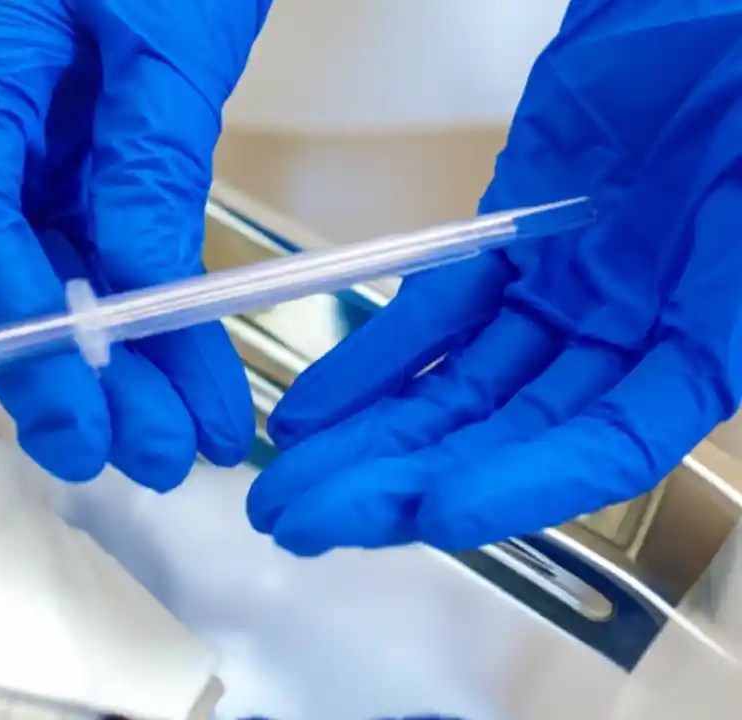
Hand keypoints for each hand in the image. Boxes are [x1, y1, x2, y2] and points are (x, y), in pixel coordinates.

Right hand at [0, 0, 269, 489]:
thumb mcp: (160, 32)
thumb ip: (146, 160)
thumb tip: (140, 283)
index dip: (8, 304)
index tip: (70, 379)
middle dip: (64, 376)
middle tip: (128, 450)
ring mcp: (32, 158)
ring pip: (57, 292)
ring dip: (121, 375)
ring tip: (183, 443)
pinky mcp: (88, 175)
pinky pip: (109, 267)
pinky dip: (156, 328)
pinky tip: (198, 389)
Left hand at [248, 2, 741, 554]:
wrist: (704, 7)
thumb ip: (731, 299)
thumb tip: (696, 365)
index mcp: (707, 340)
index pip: (607, 445)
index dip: (525, 485)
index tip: (435, 510)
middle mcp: (629, 337)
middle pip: (504, 436)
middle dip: (399, 483)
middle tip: (303, 521)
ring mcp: (562, 294)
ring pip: (454, 389)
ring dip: (365, 440)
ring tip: (283, 487)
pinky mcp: (505, 244)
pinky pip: (429, 315)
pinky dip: (367, 364)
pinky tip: (310, 411)